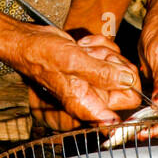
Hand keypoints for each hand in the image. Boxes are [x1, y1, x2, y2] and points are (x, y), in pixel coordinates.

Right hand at [0, 0, 140, 130]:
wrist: (28, 40)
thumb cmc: (41, 54)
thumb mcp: (72, 61)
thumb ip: (101, 73)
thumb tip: (128, 81)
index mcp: (86, 105)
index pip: (120, 117)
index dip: (126, 95)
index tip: (120, 76)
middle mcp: (92, 97)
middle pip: (127, 86)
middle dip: (115, 64)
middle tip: (96, 56)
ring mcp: (94, 82)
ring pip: (120, 68)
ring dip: (105, 52)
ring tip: (84, 50)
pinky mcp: (94, 68)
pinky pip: (112, 56)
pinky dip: (101, 45)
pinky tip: (84, 45)